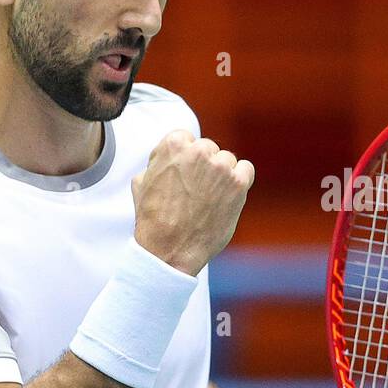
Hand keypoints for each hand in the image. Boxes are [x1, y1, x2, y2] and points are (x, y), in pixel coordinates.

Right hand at [132, 130, 253, 275]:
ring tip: (208, 199)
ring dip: (221, 175)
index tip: (182, 175)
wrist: (169, 249)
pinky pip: (246, 169)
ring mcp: (221, 166)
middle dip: (203, 167)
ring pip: (227, 160)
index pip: (187, 138)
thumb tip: (167, 156)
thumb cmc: (153, 218)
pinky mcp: (238, 183)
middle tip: (195, 191)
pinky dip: (240, 180)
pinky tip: (228, 196)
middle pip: (208, 149)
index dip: (184, 158)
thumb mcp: (141, 181)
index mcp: (174, 144)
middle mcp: (199, 151)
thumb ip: (159, 161)